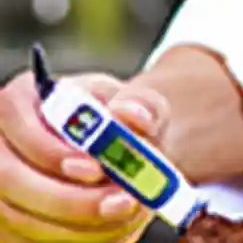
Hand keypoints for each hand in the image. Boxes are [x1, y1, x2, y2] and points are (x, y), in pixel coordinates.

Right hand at [0, 70, 169, 241]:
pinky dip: (80, 241)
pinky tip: (116, 230)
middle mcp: (0, 144)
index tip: (97, 169)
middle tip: (123, 203)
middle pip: (10, 178)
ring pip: (19, 220)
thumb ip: (140, 105)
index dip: (52, 152)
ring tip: (129, 213)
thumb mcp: (138, 103)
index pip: (17, 122)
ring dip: (80, 227)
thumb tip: (130, 116)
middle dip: (69, 199)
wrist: (121, 151)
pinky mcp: (8, 225)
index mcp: (23, 101)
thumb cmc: (122, 122)